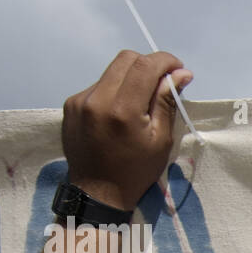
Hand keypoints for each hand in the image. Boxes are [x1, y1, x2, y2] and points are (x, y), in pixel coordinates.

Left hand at [61, 50, 192, 211]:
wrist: (96, 193)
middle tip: (162, 83)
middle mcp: (97, 99)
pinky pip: (98, 86)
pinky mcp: (70, 105)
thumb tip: (181, 73)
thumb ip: (167, 102)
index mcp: (122, 110)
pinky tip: (119, 113)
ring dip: (131, 79)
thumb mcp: (161, 141)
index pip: (144, 66)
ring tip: (139, 102)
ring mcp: (80, 100)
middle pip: (126, 59)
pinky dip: (114, 91)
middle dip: (148, 65)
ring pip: (111, 71)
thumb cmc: (136, 171)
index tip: (178, 69)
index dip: (165, 61)